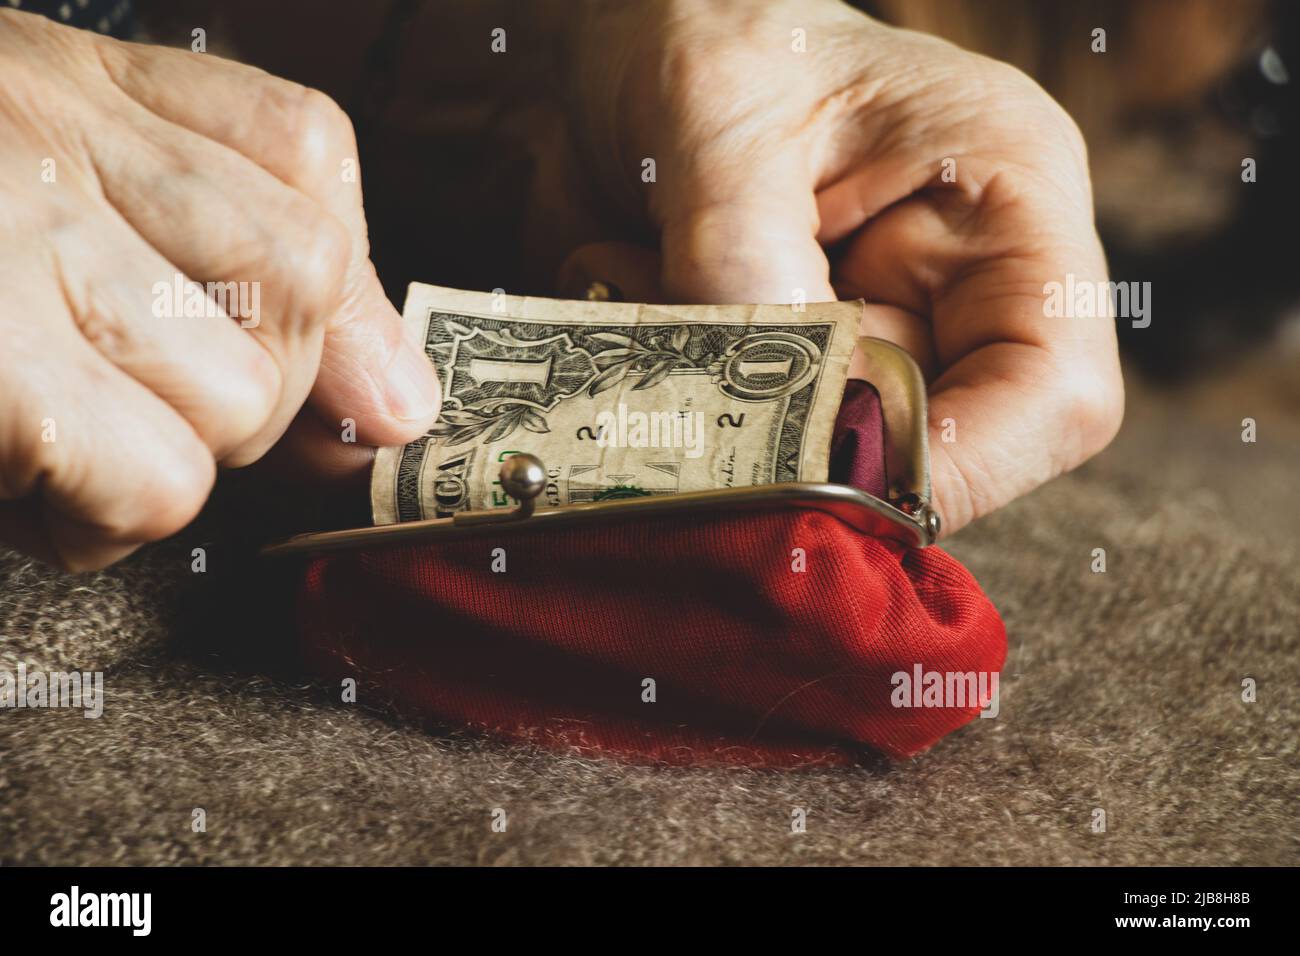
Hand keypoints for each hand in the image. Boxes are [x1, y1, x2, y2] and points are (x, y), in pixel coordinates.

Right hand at [0, 10, 439, 569]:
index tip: (310, 357)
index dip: (332, 284)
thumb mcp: (48, 177)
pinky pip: (149, 481)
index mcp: (66, 75)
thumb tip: (404, 403)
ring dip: (171, 451)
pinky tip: (29, 479)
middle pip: (294, 286)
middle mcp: (40, 135)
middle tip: (139, 391)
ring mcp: (0, 241)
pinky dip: (108, 513)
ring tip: (65, 432)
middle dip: (252, 381)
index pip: (306, 167)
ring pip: (237, 398)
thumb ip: (236, 248)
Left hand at [542, 0, 1123, 534]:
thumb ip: (745, 257)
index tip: (828, 475)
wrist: (634, 36)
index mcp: (1008, 203)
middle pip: (935, 448)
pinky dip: (678, 385)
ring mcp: (879, 332)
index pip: (1052, 392)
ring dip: (715, 395)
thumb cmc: (711, 31)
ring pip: (825, 451)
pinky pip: (750, 432)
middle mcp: (962, 285)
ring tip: (639, 270)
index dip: (959, 465)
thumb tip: (771, 415)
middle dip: (797, 425)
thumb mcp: (724, 112)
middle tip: (681, 334)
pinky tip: (629, 279)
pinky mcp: (803, 361)